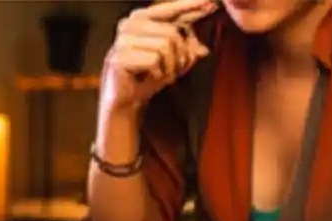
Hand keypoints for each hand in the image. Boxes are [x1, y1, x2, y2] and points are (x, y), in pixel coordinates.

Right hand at [102, 0, 217, 113]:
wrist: (126, 101)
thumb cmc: (148, 76)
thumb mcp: (173, 61)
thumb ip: (187, 49)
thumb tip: (204, 50)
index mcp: (141, 18)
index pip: (171, 9)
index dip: (191, 7)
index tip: (211, 4)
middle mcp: (130, 24)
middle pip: (172, 33)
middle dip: (180, 55)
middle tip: (176, 69)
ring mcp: (123, 40)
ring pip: (164, 46)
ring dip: (169, 66)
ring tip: (161, 74)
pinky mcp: (119, 57)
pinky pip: (153, 60)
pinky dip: (157, 73)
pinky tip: (149, 77)